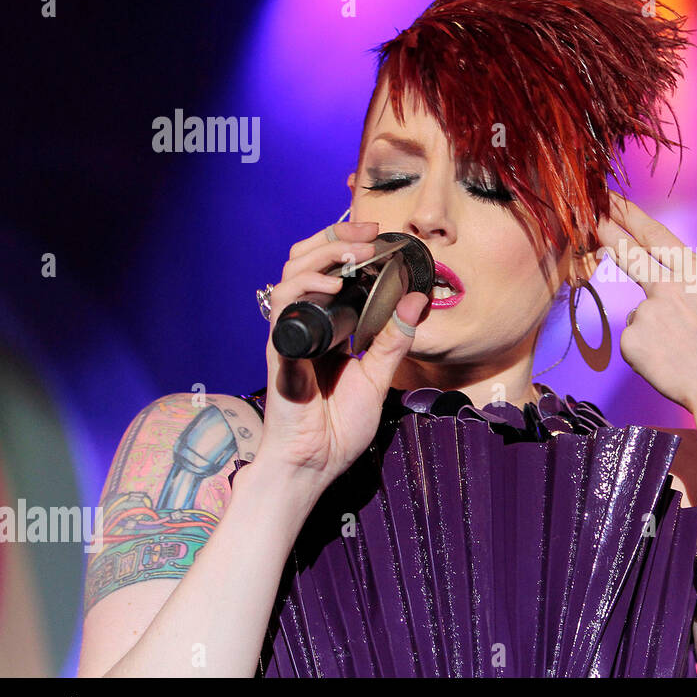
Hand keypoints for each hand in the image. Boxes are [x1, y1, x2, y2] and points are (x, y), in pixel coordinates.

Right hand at [256, 220, 429, 492]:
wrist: (314, 461)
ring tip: (354, 252)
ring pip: (291, 273)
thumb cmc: (340, 424)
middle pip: (306, 260)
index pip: (330, 269)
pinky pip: (284, 308)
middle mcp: (307, 323)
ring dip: (323, 254)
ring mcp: (290, 333)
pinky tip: (331, 285)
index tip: (380, 237)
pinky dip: (306, 288)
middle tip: (369, 234)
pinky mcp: (280, 348)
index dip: (348, 245)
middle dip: (336, 237)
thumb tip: (416, 300)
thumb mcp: (378, 376)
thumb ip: (394, 340)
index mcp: (329, 326)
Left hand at [596, 193, 696, 414]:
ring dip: (655, 330)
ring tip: (685, 353)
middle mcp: (669, 287)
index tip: (610, 200)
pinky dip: (647, 354)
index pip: (658, 238)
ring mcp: (648, 313)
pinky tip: (671, 366)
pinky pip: (633, 345)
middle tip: (592, 217)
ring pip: (640, 315)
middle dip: (607, 231)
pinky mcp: (633, 341)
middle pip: (626, 252)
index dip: (631, 217)